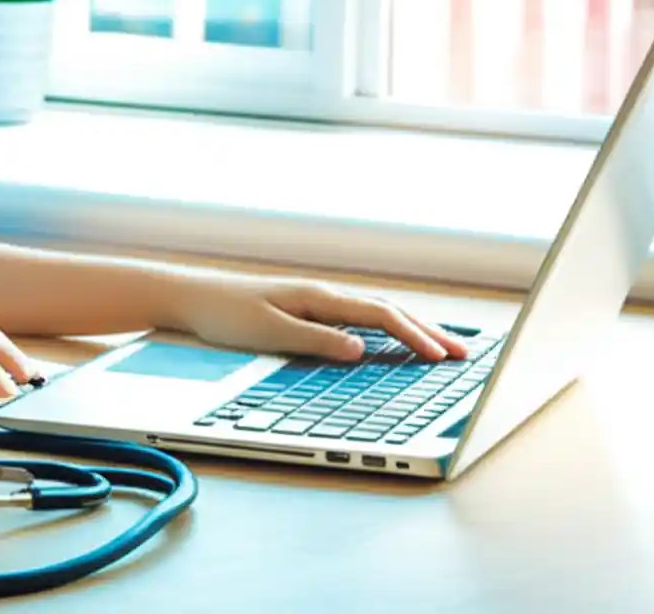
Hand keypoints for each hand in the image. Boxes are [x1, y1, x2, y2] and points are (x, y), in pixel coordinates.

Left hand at [171, 272, 468, 361]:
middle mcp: (323, 294)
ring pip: (377, 312)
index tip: (441, 358)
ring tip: (443, 347)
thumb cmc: (224, 315)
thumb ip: (316, 340)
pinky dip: (388, 326)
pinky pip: (360, 316)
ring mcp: (316, 299)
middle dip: (428, 332)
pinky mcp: (306, 308)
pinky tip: (395, 338)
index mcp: (319, 298)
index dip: (414, 337)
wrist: (189, 295)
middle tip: (464, 355)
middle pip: (389, 311)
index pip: (380, 316)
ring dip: (413, 328)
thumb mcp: (268, 333)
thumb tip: (362, 349)